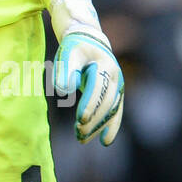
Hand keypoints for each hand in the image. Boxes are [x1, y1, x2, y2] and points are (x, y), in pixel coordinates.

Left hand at [49, 0, 123, 145]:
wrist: (90, 41)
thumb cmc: (76, 48)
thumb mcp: (68, 53)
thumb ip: (65, 69)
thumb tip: (63, 90)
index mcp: (105, 66)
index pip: (98, 89)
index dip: (90, 105)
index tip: (80, 119)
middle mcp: (116, 78)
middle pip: (106, 103)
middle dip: (93, 120)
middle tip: (78, 134)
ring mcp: (118, 87)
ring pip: (111, 111)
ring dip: (98, 127)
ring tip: (81, 139)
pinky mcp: (116, 94)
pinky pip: (115, 113)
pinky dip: (111, 127)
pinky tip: (104, 141)